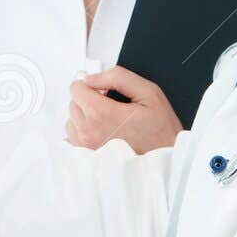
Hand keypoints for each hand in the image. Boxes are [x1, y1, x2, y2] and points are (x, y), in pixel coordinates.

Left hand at [65, 66, 182, 152]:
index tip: (104, 91)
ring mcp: (86, 147)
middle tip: (111, 106)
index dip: (92, 85)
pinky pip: (73, 138)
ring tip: (108, 121)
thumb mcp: (148, 92)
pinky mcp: (87, 158)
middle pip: (73, 103)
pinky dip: (84, 132)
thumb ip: (117, 77)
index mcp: (102, 114)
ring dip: (85, 116)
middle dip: (89, 99)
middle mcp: (90, 132)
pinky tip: (102, 133)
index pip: (76, 88)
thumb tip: (92, 78)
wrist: (165, 159)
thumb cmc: (160, 131)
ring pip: (72, 120)